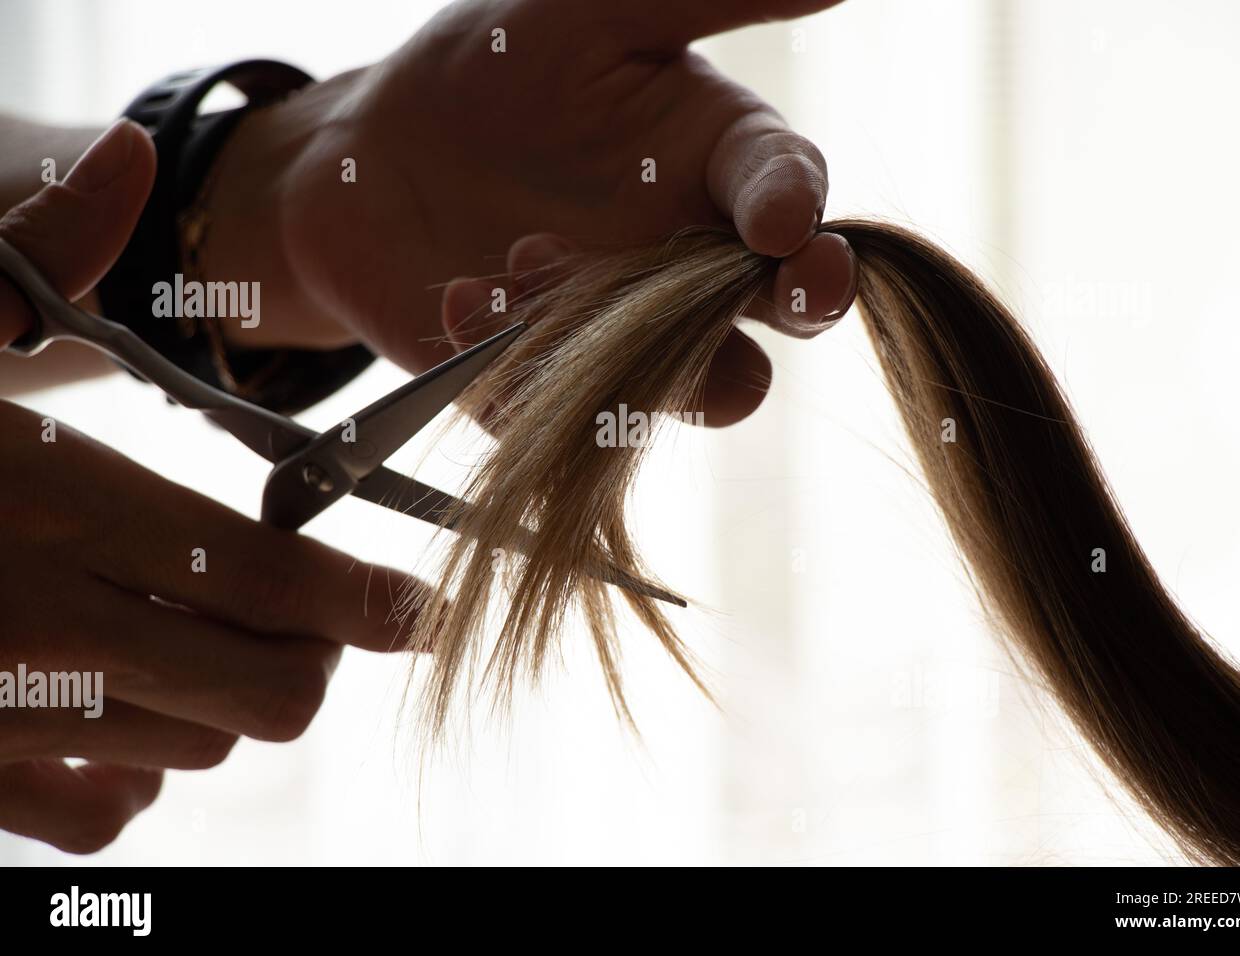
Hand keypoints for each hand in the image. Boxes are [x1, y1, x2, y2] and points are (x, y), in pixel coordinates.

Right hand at [0, 123, 425, 853]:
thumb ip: (40, 254)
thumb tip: (128, 156)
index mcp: (48, 500)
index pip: (254, 575)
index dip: (356, 601)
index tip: (411, 609)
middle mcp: (38, 619)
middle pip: (261, 688)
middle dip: (306, 657)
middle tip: (303, 621)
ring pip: (195, 747)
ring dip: (221, 700)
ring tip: (192, 642)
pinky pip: (99, 818)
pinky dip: (130, 777)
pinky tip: (110, 716)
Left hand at [209, 0, 856, 425]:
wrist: (374, 153)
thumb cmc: (493, 68)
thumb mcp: (591, 15)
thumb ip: (704, 1)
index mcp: (715, 168)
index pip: (788, 194)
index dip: (799, 211)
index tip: (785, 222)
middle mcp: (688, 265)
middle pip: (779, 315)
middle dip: (797, 308)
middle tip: (780, 287)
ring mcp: (624, 336)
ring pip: (690, 385)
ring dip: (641, 343)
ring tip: (530, 255)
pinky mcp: (546, 386)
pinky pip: (563, 409)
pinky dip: (520, 366)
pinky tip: (461, 294)